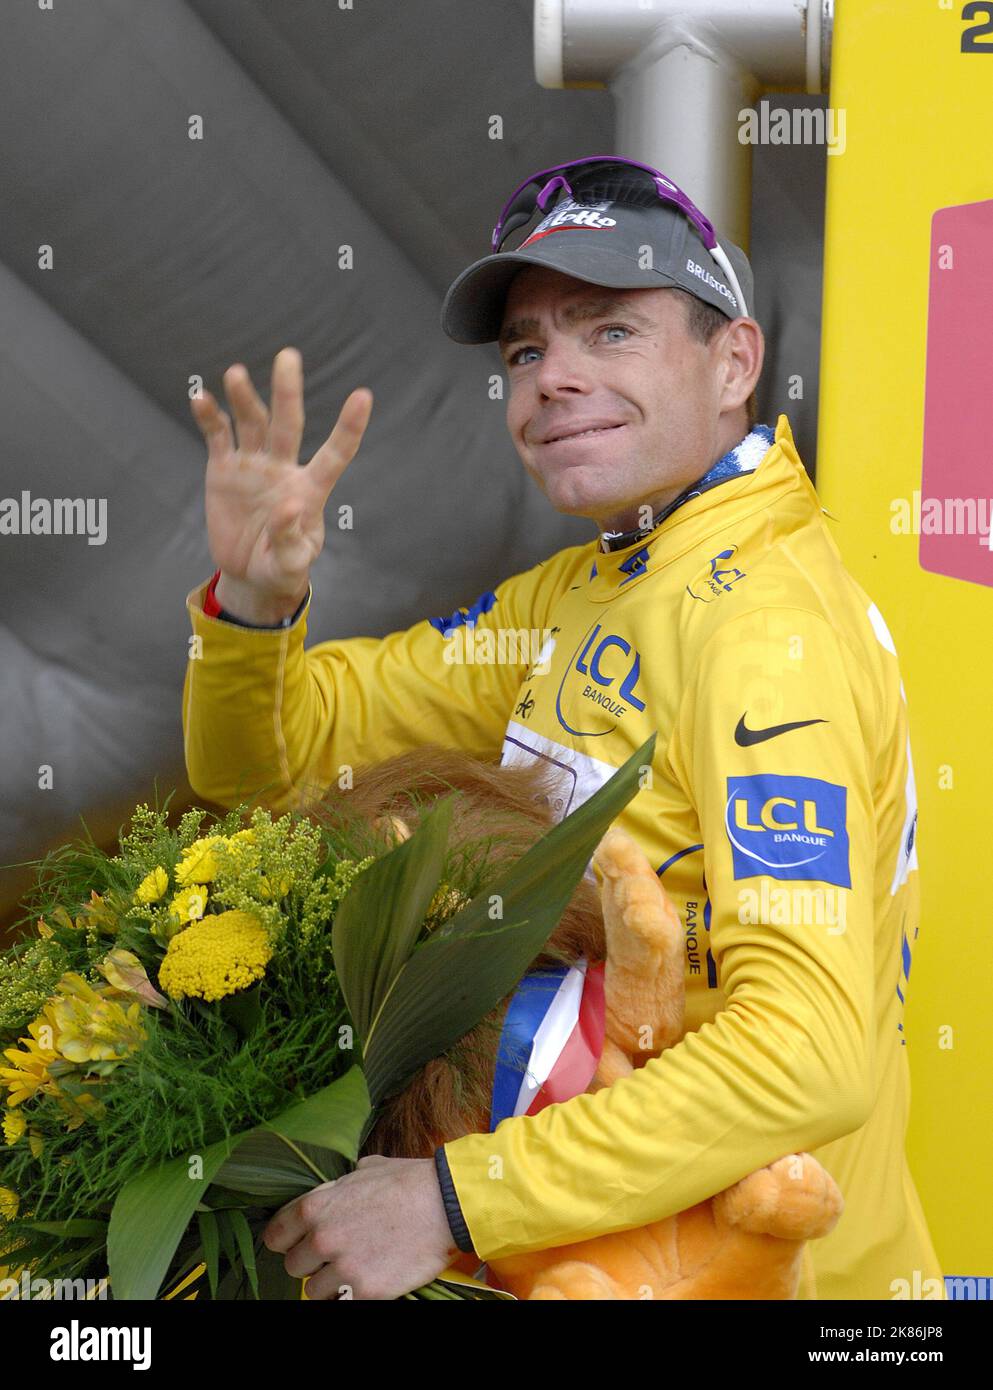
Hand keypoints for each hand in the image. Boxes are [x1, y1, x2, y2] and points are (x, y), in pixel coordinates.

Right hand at [191, 348, 372, 623]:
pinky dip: (210, 416)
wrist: (249, 573)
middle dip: (287, 391)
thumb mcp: (291, 565)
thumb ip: (292, 540)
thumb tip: (289, 506)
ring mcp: (253, 465)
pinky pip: (218, 436)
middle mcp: (283, 468)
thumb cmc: (282, 568)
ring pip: (251, 422)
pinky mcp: (224, 469)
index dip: (349, 428)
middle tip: (288, 356)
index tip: (363, 396)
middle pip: (287, 424)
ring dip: (244, 398)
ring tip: (236, 374)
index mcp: (309, 490)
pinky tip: (201, 398)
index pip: (336, 454)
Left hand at [261, 1155, 459, 1299]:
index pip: (276, 1235)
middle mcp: (322, 1238)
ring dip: (330, 1284)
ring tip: (353, 1270)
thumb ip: (341, 1184)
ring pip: (313, 1291)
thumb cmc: (409, 1182)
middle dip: (312, 1262)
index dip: (287, 1240)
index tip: (299, 1243)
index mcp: (316, 1206)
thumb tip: (337, 1187)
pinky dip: (352, 1295)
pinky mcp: (365, 1291)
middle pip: (293, 1266)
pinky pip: (342, 1303)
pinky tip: (368, 1281)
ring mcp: (342, 1268)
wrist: (445, 1204)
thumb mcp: (366, 1169)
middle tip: (334, 1255)